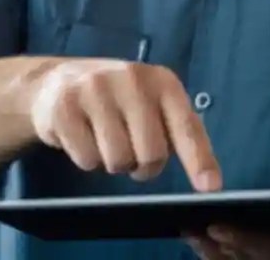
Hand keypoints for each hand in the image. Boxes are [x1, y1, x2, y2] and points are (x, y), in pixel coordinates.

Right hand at [28, 59, 221, 190]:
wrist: (58, 81)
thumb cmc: (118, 99)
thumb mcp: (153, 103)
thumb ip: (181, 132)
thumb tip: (209, 182)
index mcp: (162, 81)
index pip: (186, 126)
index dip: (199, 159)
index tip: (210, 189)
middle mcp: (131, 79)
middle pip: (151, 153)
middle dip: (143, 166)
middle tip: (132, 152)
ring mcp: (95, 90)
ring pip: (117, 161)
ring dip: (114, 163)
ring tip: (105, 140)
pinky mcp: (64, 108)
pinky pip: (87, 160)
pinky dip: (87, 159)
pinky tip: (83, 136)